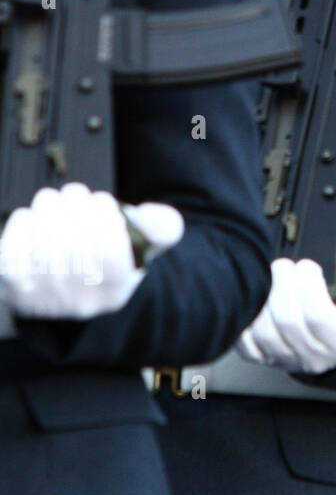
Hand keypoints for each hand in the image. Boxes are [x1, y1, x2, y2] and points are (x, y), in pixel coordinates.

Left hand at [0, 183, 181, 319]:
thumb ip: (162, 228)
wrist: (65, 299)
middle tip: (75, 192)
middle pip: (74, 244)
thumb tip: (154, 215)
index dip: (105, 217)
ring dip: (46, 210)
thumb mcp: (145, 247)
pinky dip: (20, 227)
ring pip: (42, 244)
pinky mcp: (12, 290)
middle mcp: (79, 302)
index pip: (110, 250)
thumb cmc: (107, 263)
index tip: (102, 200)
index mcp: (115, 291)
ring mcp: (43, 299)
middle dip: (73, 206)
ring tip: (53, 199)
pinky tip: (30, 216)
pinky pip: (12, 254)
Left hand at [236, 257, 335, 374]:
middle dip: (283, 285)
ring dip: (265, 298)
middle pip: (288, 320)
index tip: (307, 266)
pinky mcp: (264, 360)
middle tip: (286, 266)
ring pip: (265, 331)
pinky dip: (249, 318)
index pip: (318, 314)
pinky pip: (246, 342)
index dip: (308, 284)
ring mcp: (288, 362)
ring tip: (273, 278)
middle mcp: (316, 360)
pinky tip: (260, 299)